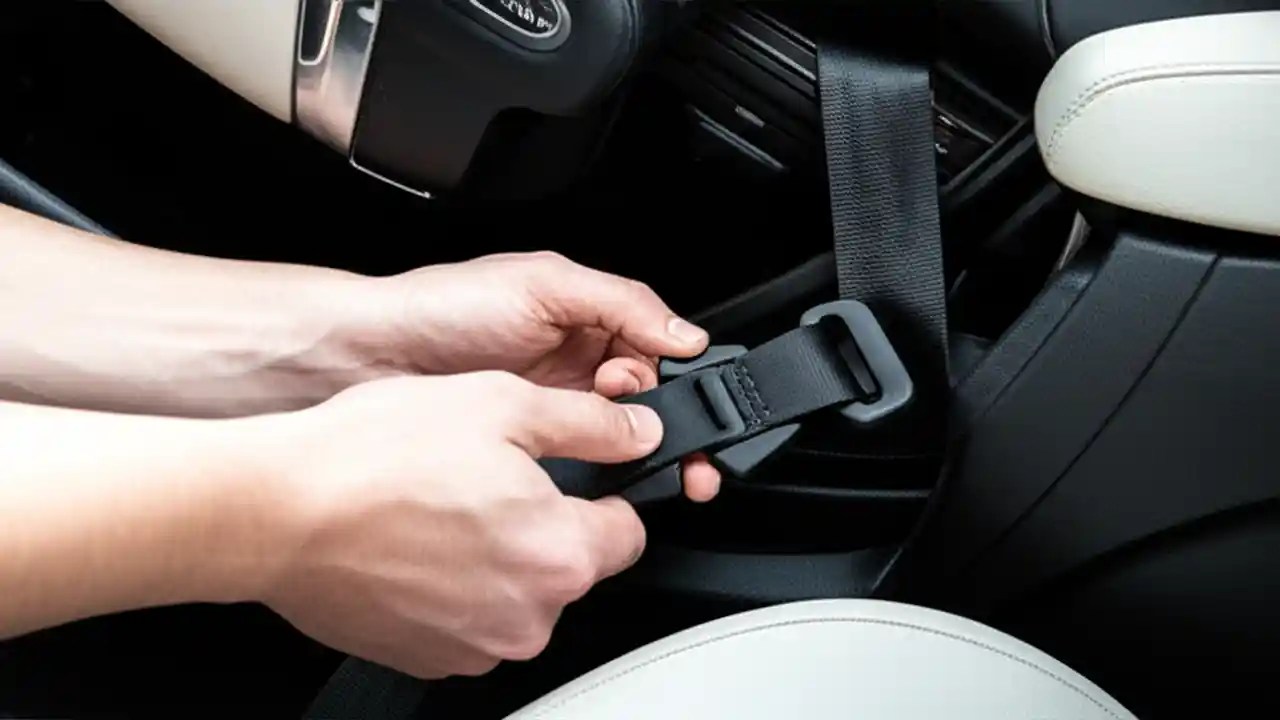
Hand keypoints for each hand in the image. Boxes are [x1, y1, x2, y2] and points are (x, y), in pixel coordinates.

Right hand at [254, 372, 659, 678]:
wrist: (275, 512)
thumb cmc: (374, 456)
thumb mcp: (500, 403)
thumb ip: (588, 424)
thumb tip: (637, 431)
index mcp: (561, 553)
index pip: (629, 530)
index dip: (604, 494)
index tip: (573, 477)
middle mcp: (529, 615)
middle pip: (570, 566)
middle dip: (544, 525)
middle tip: (487, 480)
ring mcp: (477, 646)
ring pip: (519, 594)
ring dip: (498, 556)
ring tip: (441, 508)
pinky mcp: (430, 658)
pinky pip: (471, 619)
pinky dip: (455, 586)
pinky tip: (416, 544)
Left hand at [374, 251, 721, 500]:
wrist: (369, 357)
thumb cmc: (444, 307)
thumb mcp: (544, 284)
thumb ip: (622, 303)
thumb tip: (686, 336)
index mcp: (587, 319)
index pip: (657, 353)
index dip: (678, 381)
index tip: (685, 407)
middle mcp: (575, 365)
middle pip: (648, 402)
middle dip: (669, 427)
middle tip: (676, 452)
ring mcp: (552, 409)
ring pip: (619, 437)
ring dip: (638, 452)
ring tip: (637, 461)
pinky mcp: (528, 449)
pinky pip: (581, 465)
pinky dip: (598, 473)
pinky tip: (601, 477)